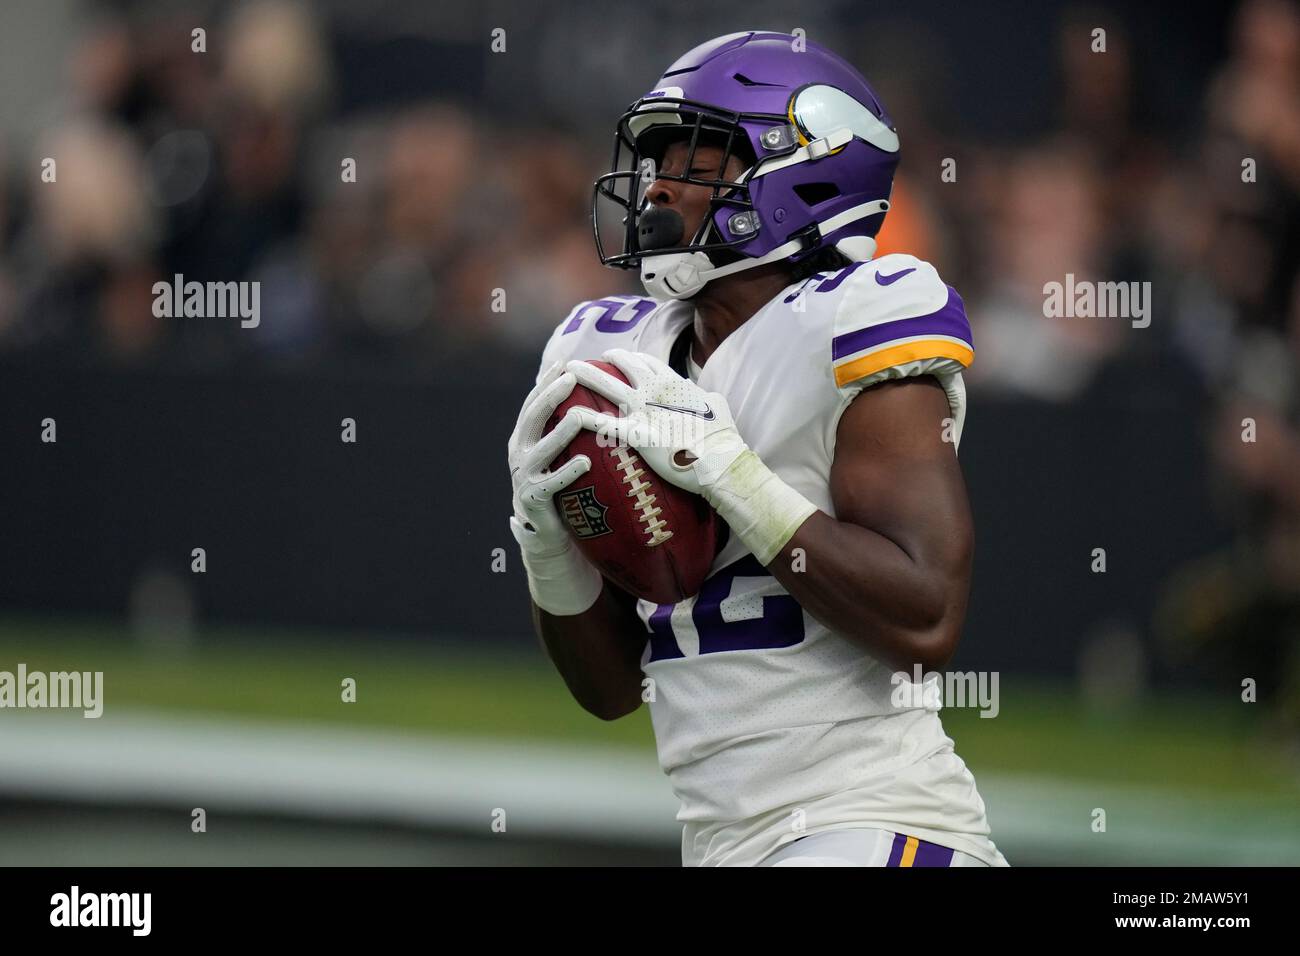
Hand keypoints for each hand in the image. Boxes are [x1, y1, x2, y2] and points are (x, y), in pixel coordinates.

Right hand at [507, 362, 602, 614]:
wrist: (546, 533)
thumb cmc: (559, 485)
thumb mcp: (558, 454)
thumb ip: (567, 428)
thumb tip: (596, 396)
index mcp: (524, 438)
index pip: (533, 404)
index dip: (546, 383)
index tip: (565, 362)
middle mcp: (519, 453)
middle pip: (532, 419)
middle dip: (550, 396)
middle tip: (570, 377)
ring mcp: (523, 477)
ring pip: (541, 450)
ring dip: (560, 432)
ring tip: (579, 416)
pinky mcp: (533, 500)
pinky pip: (552, 484)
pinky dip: (566, 472)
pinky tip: (584, 461)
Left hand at [567, 348, 816, 565]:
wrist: (721, 462)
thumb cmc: (723, 440)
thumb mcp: (718, 409)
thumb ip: (708, 398)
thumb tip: (708, 395)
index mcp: (676, 385)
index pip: (649, 363)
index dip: (631, 358)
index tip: (616, 356)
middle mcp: (657, 392)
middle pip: (625, 366)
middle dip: (604, 360)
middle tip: (587, 359)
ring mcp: (645, 412)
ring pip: (609, 387)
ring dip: (587, 377)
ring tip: (567, 371)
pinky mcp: (638, 435)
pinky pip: (605, 424)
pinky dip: (587, 418)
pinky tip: (570, 415)